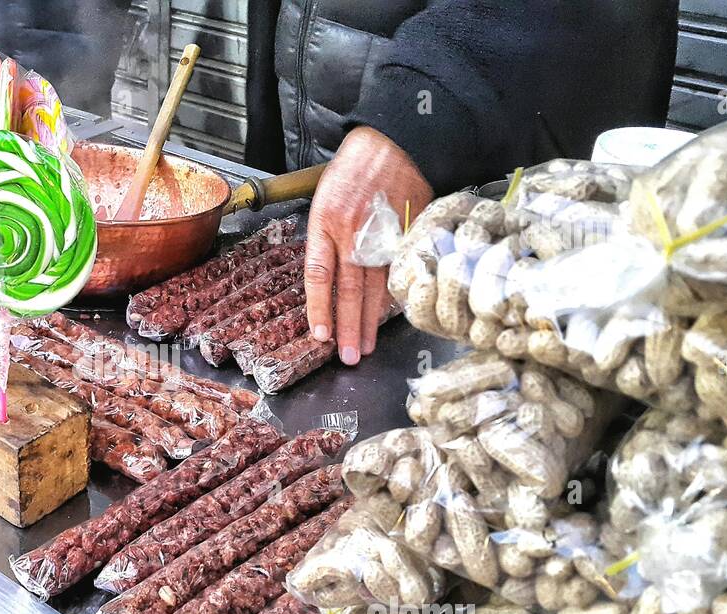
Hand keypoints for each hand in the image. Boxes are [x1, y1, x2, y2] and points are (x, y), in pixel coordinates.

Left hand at [304, 126, 432, 363]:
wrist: (390, 143)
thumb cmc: (352, 171)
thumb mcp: (324, 199)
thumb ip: (324, 238)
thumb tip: (325, 278)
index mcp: (326, 222)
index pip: (319, 274)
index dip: (320, 307)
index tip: (320, 335)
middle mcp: (353, 233)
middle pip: (349, 289)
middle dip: (348, 327)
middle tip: (348, 357)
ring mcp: (383, 235)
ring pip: (376, 287)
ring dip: (370, 321)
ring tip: (366, 347)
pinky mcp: (406, 234)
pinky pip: (398, 272)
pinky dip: (393, 297)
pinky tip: (389, 319)